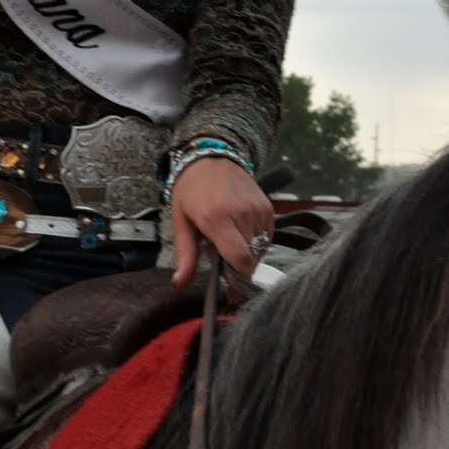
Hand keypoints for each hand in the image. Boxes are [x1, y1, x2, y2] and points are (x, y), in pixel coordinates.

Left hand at [169, 157, 273, 287]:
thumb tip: (179, 284)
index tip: (232, 290)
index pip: (240, 259)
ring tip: (227, 237)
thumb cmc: (191, 190)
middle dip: (236, 266)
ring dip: (245, 253)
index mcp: (216, 218)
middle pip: (249, 259)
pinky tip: (239, 230)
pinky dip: (255, 241)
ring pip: (259, 250)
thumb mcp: (181, 222)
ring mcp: (258, 210)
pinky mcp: (269, 208)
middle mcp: (241, 214)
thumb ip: (185, 255)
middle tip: (218, 255)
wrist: (212, 158)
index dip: (239, 279)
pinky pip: (266, 237)